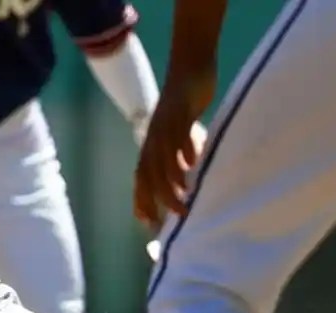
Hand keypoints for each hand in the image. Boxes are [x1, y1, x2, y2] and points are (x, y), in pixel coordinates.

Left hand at [134, 69, 216, 225]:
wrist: (189, 66)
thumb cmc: (186, 103)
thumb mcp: (181, 133)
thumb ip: (181, 155)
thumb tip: (187, 178)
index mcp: (152, 144)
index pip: (141, 178)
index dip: (141, 200)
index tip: (147, 223)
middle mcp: (154, 138)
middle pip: (150, 174)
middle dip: (157, 199)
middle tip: (172, 218)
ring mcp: (166, 125)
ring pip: (164, 159)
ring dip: (172, 181)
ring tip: (184, 199)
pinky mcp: (181, 111)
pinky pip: (180, 133)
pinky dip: (184, 149)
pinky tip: (193, 163)